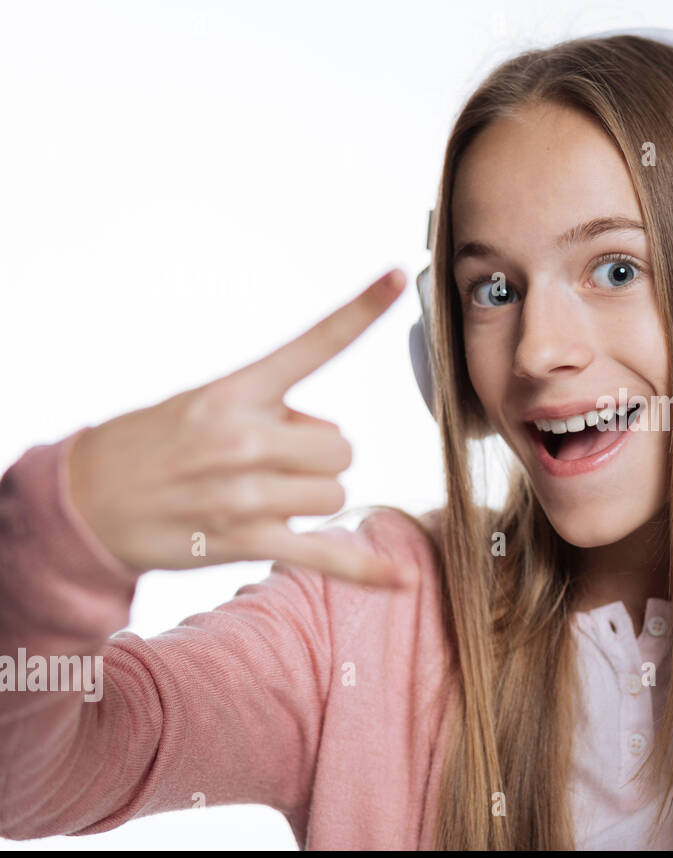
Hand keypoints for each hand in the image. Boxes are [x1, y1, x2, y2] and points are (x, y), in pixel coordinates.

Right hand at [68, 269, 415, 588]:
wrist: (86, 499)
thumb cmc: (160, 442)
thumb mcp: (208, 402)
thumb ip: (272, 409)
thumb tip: (327, 438)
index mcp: (237, 390)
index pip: (312, 345)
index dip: (361, 310)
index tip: (399, 275)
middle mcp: (243, 437)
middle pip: (342, 446)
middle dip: (320, 456)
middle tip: (273, 461)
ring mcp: (244, 493)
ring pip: (335, 494)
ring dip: (312, 498)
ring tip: (261, 495)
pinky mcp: (245, 542)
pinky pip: (324, 555)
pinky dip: (366, 570)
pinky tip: (402, 581)